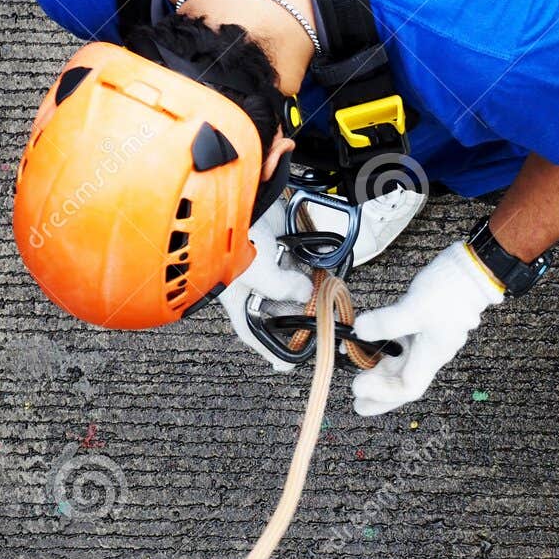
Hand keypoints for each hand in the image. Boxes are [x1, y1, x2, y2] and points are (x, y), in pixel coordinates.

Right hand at [219, 219, 315, 372]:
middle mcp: (251, 281)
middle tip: (323, 315)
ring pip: (293, 282)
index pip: (253, 332)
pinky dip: (313, 260)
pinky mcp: (278, 240)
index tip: (286, 365)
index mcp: (236, 296)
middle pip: (280, 307)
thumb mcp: (255, 273)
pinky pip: (300, 256)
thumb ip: (282, 289)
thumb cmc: (230, 233)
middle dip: (301, 311)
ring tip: (328, 289)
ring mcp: (266, 260)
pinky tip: (324, 263)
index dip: (269, 350)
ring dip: (311, 286)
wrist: (238, 194)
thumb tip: (305, 293)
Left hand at [351, 241, 502, 415]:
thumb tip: (359, 331)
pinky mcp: (424, 321)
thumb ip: (386, 323)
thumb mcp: (415, 309)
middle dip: (380, 390)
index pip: (407, 387)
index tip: (358, 388)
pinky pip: (401, 341)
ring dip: (379, 367)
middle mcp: (430, 351)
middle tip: (356, 396)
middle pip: (403, 379)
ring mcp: (428, 336)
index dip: (383, 393)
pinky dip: (384, 343)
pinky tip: (369, 339)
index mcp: (431, 356)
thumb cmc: (450, 292)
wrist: (472, 270)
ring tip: (357, 367)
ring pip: (401, 360)